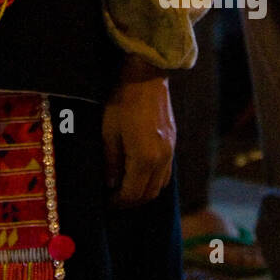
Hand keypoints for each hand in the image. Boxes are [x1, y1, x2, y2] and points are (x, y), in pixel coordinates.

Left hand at [102, 58, 175, 207]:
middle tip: (114, 199)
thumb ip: (111, 161)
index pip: (132, 194)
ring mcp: (170, 151)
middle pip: (149, 194)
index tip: (106, 201)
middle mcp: (162, 159)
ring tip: (126, 189)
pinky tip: (141, 174)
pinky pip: (166, 172)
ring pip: (160, 185)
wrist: (146, 77)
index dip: (118, 202)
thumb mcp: (108, 132)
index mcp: (144, 158)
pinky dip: (154, 181)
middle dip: (131, 201)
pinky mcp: (173, 142)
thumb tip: (111, 183)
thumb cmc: (122, 102)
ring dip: (144, 192)